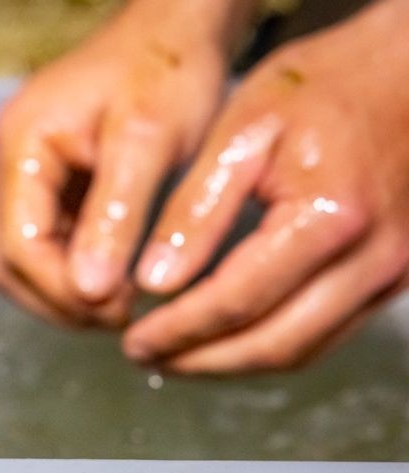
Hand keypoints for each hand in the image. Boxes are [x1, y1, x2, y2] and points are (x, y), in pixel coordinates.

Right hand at [0, 0, 254, 327]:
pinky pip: (44, 242)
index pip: (16, 247)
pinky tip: (118, 276)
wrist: (178, 26)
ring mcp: (24, 174)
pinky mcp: (47, 182)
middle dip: (56, 300)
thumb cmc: (169, 70)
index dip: (61, 291)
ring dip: (63, 291)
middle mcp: (9, 163)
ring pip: (20, 260)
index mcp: (21, 148)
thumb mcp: (150, 143)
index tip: (120, 309)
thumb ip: (114, 218)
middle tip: (119, 316)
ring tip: (122, 302)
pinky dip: (74, 269)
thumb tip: (90, 293)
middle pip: (5, 262)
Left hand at [124, 0, 408, 373]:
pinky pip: (326, 332)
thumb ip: (195, 209)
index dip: (178, 331)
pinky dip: (270, 344)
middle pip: (273, 344)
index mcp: (328, 219)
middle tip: (146, 356)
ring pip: (302, 349)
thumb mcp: (242, 131)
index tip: (133, 340)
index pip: (236, 302)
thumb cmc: (322, 84)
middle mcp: (372, 257)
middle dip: (201, 361)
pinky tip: (225, 337)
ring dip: (233, 364)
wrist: (403, 67)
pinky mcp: (395, 276)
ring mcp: (393, 272)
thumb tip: (152, 280)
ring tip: (175, 355)